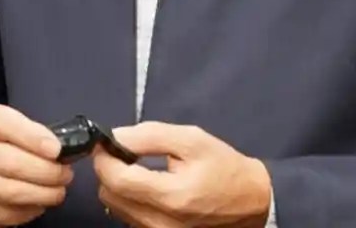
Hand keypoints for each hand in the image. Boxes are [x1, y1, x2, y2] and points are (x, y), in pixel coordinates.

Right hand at [0, 104, 73, 226]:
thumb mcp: (22, 126)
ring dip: (41, 193)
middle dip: (45, 171)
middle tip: (65, 174)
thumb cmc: (11, 142)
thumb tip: (66, 148)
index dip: (33, 137)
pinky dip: (29, 209)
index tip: (56, 150)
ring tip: (58, 190)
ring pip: (9, 191)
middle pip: (10, 162)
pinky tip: (41, 202)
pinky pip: (6, 212)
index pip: (5, 124)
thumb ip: (40, 133)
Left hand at [93, 122, 271, 227]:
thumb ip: (151, 135)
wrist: (251, 202)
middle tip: (124, 152)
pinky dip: (129, 199)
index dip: (103, 157)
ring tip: (137, 168)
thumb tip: (116, 136)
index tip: (105, 142)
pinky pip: (128, 217)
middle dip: (109, 170)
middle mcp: (160, 223)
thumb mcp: (192, 140)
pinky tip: (145, 186)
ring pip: (115, 208)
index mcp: (171, 196)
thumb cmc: (224, 168)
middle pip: (109, 195)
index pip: (117, 179)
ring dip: (117, 185)